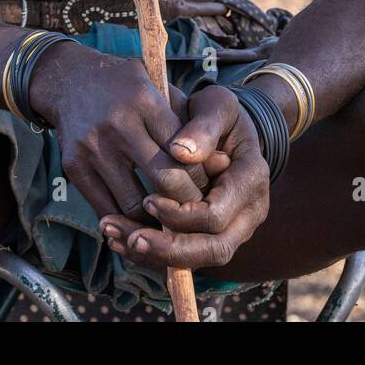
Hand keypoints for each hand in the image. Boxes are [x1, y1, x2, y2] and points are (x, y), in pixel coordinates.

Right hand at [28, 43, 207, 222]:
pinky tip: (140, 219)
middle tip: (195, 211)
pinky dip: (126, 221)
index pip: (184, 152)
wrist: (70, 79)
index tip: (208, 187)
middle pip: (164, 181)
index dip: (202, 176)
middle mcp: (118, 124)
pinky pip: (106, 209)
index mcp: (144, 100)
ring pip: (135, 204)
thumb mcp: (158, 86)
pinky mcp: (73, 167)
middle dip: (185, 203)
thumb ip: (187, 122)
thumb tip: (222, 164)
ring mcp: (92, 147)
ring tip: (170, 220)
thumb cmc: (127, 86)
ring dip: (156, 218)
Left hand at [98, 84, 269, 271]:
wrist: (227, 127)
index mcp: (251, 180)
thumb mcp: (217, 106)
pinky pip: (185, 255)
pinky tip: (120, 240)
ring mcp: (233, 228)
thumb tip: (181, 153)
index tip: (148, 200)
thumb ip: (204, 126)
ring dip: (155, 255)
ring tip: (114, 236)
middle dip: (169, 250)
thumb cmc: (219, 113)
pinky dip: (152, 253)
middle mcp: (248, 213)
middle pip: (213, 249)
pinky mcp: (211, 235)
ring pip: (198, 259)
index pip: (216, 215)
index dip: (181, 214)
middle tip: (129, 238)